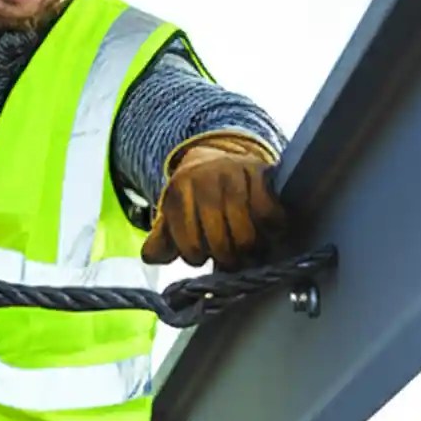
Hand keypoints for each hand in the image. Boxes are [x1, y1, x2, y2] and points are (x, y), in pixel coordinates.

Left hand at [142, 131, 285, 271]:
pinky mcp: (259, 170)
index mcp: (177, 191)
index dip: (196, 257)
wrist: (215, 160)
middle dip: (225, 257)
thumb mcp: (173, 216)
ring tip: (249, 252)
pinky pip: (267, 211)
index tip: (202, 258)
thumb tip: (150, 257)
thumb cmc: (194, 199)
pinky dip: (270, 227)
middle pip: (218, 239)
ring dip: (248, 248)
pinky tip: (268, 232)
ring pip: (244, 229)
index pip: (189, 242)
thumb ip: (161, 239)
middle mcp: (203, 179)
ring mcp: (232, 172)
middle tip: (230, 261)